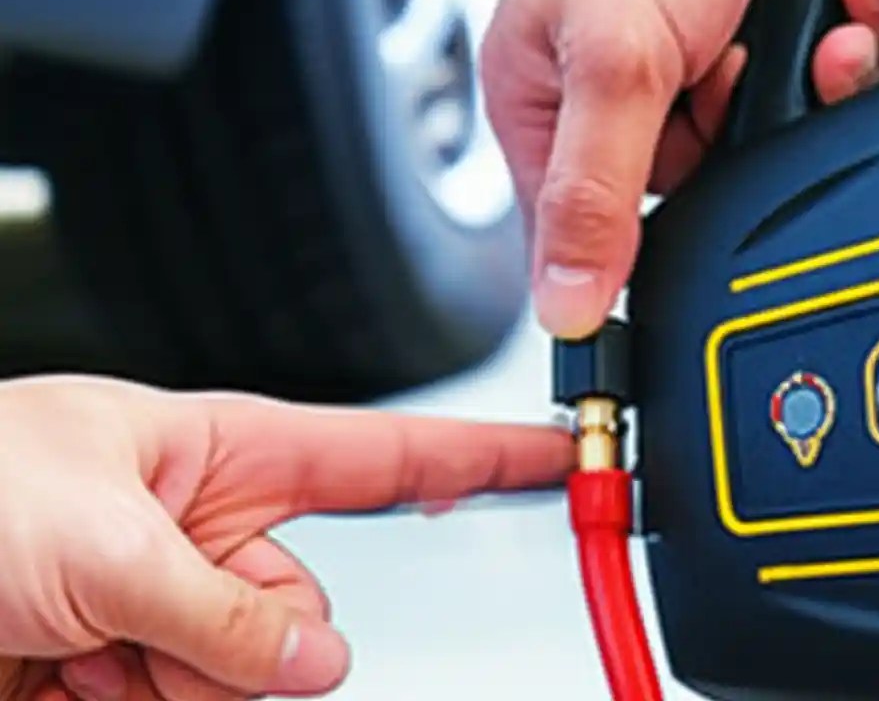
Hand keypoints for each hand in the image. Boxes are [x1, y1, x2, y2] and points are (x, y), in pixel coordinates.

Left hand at [0, 376, 572, 699]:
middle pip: (308, 607)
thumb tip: (318, 658)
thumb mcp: (100, 539)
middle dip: (251, 638)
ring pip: (250, 677)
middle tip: (160, 630)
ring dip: (177, 684)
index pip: (380, 454)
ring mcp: (163, 605)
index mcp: (214, 452)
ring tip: (85, 648)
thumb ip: (228, 606)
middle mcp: (199, 530)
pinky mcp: (124, 669)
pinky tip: (73, 675)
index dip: (476, 455)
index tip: (552, 456)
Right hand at [483, 0, 878, 338]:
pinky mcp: (768, 38)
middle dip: (756, 144)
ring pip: (779, 135)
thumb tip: (565, 304)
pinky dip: (854, 34)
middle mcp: (629, 100)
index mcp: (554, 116)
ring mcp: (706, 67)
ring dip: (820, 83)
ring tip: (822, 36)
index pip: (593, 234)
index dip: (650, 254)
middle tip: (763, 92)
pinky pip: (826, 76)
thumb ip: (592, 189)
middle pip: (708, 188)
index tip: (700, 262)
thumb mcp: (611, 60)